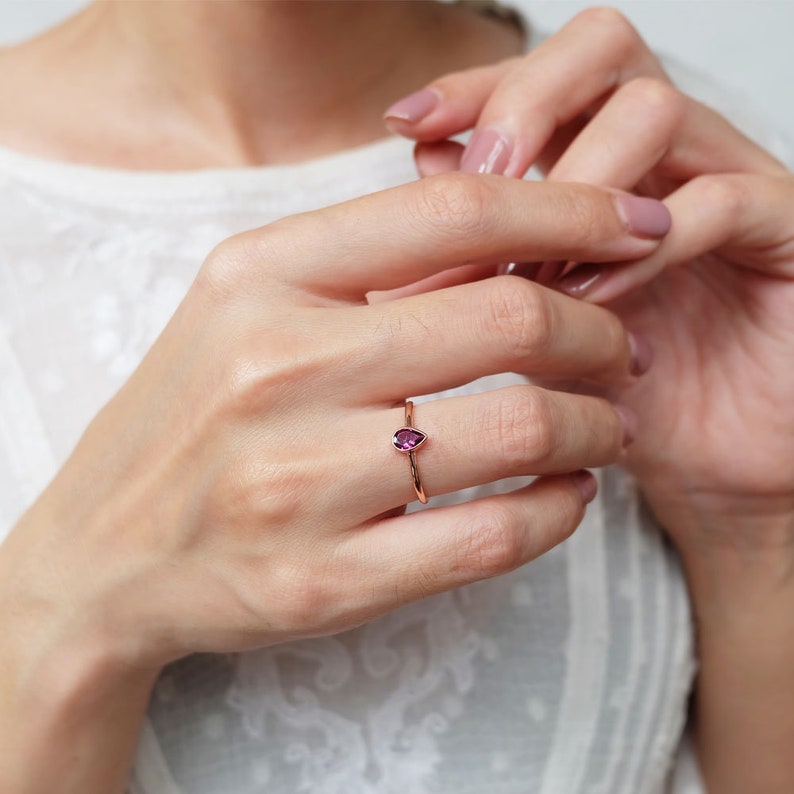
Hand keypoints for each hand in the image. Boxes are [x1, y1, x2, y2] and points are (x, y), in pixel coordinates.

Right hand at [0, 174, 659, 674]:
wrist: (104, 551)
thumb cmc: (193, 416)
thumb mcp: (250, 309)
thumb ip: (370, 270)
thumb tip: (518, 249)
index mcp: (261, 278)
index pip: (455, 214)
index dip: (570, 212)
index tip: (632, 227)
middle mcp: (277, 368)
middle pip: (510, 318)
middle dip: (601, 334)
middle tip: (620, 354)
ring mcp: (299, 483)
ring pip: (522, 431)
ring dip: (597, 426)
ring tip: (607, 428)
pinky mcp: (324, 580)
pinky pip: (494, 538)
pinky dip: (561, 511)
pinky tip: (568, 494)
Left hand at [385, 8, 793, 553]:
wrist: (706, 461)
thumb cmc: (613, 388)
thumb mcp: (527, 320)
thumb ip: (483, 245)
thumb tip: (425, 167)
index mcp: (599, 165)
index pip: (540, 76)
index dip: (473, 86)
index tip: (406, 122)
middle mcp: (661, 159)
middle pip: (604, 48)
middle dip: (527, 102)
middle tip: (482, 183)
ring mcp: (727, 185)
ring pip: (655, 111)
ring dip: (576, 186)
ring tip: (528, 272)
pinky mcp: (783, 235)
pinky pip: (719, 201)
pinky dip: (642, 248)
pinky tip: (589, 304)